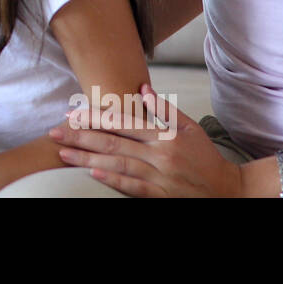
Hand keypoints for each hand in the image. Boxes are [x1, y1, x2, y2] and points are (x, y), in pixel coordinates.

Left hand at [49, 83, 243, 196]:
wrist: (228, 191)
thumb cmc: (206, 158)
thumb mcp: (190, 129)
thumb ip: (165, 109)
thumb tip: (142, 87)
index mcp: (164, 136)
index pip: (122, 122)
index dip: (94, 118)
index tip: (71, 115)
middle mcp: (159, 155)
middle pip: (113, 142)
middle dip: (80, 137)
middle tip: (54, 133)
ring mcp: (159, 176)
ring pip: (118, 164)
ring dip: (87, 159)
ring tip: (63, 154)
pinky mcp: (160, 196)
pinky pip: (134, 187)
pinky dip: (113, 180)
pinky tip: (93, 174)